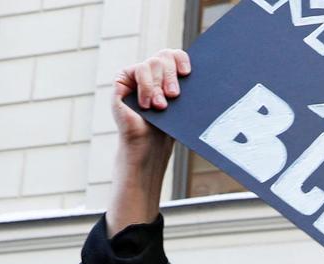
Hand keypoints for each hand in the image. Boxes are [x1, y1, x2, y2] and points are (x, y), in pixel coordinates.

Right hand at [112, 49, 189, 163]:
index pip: (175, 55)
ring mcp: (136, 76)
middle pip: (164, 56)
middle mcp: (152, 72)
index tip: (187, 73)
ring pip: (152, 62)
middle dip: (171, 75)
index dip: (181, 59)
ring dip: (158, 85)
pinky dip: (145, 86)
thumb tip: (201, 75)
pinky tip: (146, 104)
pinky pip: (137, 70)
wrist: (148, 148)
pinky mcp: (122, 82)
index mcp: (168, 74)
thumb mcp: (180, 105)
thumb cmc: (165, 130)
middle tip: (174, 95)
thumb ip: (185, 87)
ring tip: (160, 106)